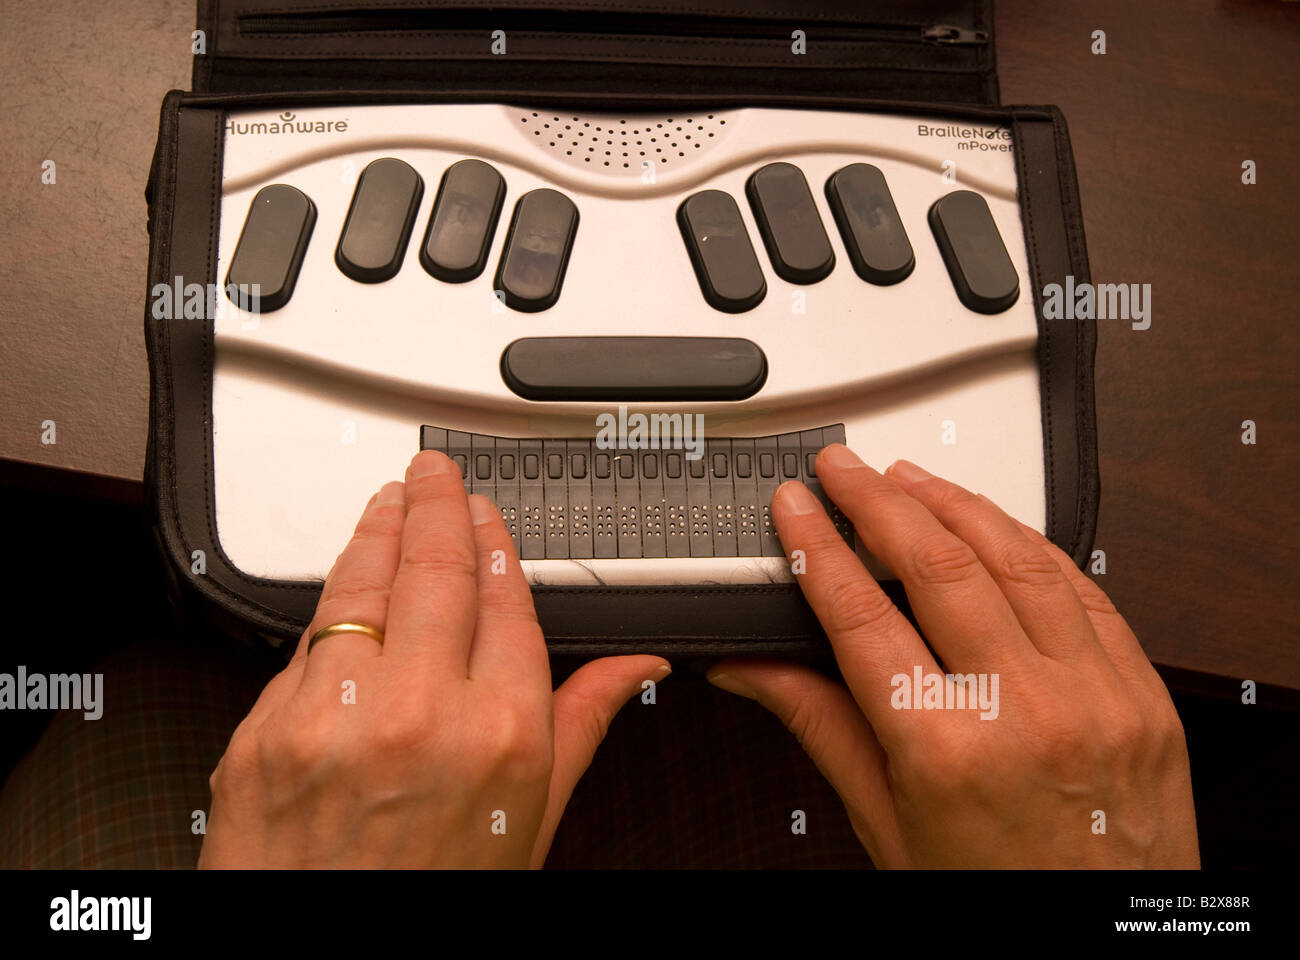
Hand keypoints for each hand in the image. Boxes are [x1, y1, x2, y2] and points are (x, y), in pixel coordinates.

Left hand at [199, 450, 667, 867]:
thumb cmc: (431, 900)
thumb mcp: (531, 822)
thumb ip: (583, 724)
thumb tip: (637, 667)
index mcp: (504, 734)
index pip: (505, 599)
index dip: (495, 544)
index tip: (491, 520)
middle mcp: (424, 713)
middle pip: (437, 570)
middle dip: (439, 506)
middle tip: (438, 475)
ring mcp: (339, 715)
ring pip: (366, 585)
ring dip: (380, 528)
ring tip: (393, 498)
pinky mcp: (269, 726)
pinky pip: (308, 637)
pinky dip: (332, 593)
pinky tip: (346, 572)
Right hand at [708, 445, 1198, 867]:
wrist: (1103, 947)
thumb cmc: (992, 898)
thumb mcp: (885, 823)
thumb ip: (819, 725)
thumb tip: (749, 668)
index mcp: (945, 750)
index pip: (859, 614)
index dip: (816, 546)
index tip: (796, 507)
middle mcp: (1025, 711)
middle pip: (938, 564)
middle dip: (879, 499)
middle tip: (844, 468)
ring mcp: (1094, 695)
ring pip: (1017, 557)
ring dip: (956, 503)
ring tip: (910, 479)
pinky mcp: (1140, 693)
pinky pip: (1083, 589)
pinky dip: (1030, 545)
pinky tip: (994, 525)